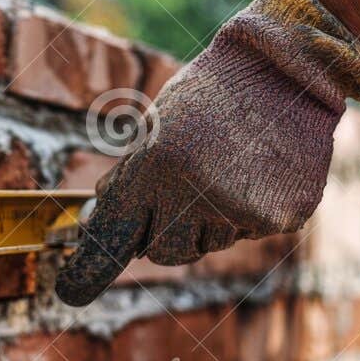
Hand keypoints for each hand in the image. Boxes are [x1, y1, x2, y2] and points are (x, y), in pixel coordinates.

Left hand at [54, 0, 359, 306]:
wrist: (288, 68)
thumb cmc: (213, 94)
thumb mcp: (158, 126)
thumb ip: (132, 179)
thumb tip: (97, 225)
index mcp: (157, 165)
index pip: (115, 234)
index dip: (90, 268)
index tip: (70, 292)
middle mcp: (197, 192)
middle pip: (167, 253)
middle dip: (168, 234)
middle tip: (185, 193)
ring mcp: (243, 208)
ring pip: (213, 243)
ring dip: (213, 219)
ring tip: (231, 166)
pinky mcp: (283, 216)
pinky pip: (252, 232)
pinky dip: (252, 211)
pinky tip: (260, 171)